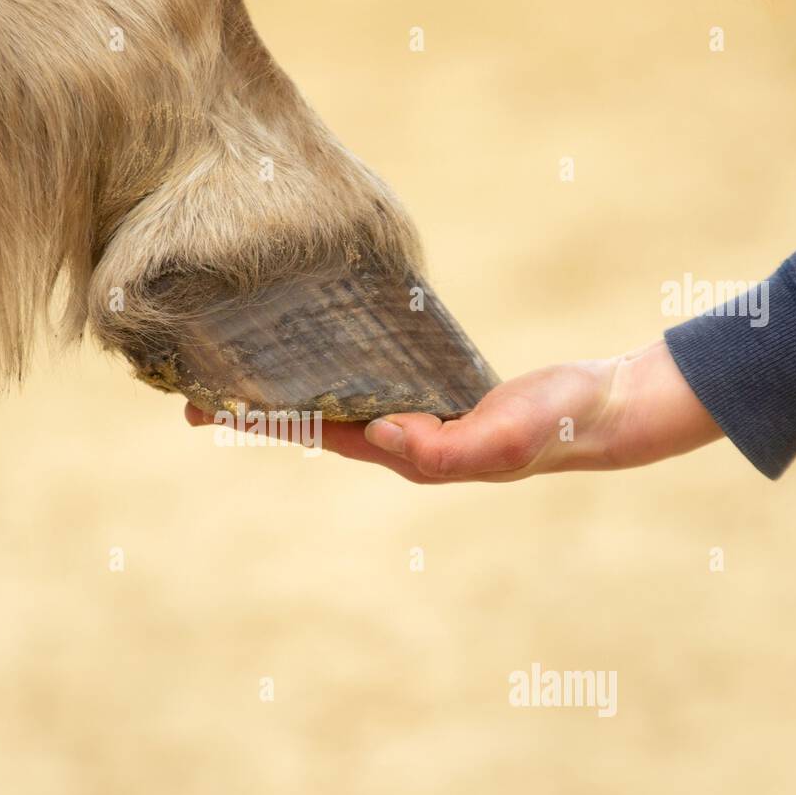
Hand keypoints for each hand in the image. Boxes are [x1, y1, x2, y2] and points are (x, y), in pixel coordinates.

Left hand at [184, 339, 722, 482]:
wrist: (603, 412)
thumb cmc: (553, 428)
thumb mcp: (500, 442)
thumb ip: (442, 450)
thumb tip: (380, 436)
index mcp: (405, 452)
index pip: (313, 433)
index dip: (258, 421)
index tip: (199, 406)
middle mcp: (401, 436)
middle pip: (312, 416)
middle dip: (255, 403)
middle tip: (192, 380)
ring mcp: (417, 414)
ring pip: (338, 394)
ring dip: (290, 380)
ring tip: (244, 356)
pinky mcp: (436, 389)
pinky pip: (372, 372)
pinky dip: (335, 360)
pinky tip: (318, 341)